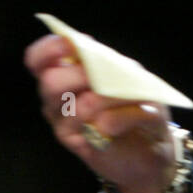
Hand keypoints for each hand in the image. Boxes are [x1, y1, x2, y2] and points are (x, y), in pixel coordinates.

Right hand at [24, 34, 178, 192]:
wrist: (155, 145)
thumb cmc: (138, 103)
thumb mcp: (132, 77)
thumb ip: (112, 64)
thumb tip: (94, 54)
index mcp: (65, 75)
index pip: (37, 60)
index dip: (48, 50)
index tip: (70, 46)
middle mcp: (57, 99)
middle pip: (50, 83)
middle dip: (82, 76)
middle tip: (107, 80)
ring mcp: (65, 124)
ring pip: (76, 106)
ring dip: (110, 97)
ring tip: (132, 97)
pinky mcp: (83, 146)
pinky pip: (102, 124)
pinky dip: (127, 115)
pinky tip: (140, 114)